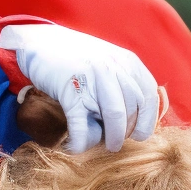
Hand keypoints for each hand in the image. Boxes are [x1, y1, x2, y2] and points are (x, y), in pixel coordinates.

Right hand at [0, 23, 160, 153]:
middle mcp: (113, 68)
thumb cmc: (77, 58)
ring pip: (114, 117)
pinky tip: (75, 146)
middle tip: (116, 143)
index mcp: (127, 62)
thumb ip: (124, 84)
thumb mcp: (108, 62)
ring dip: (111, 139)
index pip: (149, 97)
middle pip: (132, 110)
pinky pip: (81, 124)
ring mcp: (92, 78)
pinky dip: (81, 141)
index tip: (138, 135)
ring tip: (106, 146)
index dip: (147, 122)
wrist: (41, 43)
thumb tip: (134, 120)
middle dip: (126, 133)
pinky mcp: (70, 90)